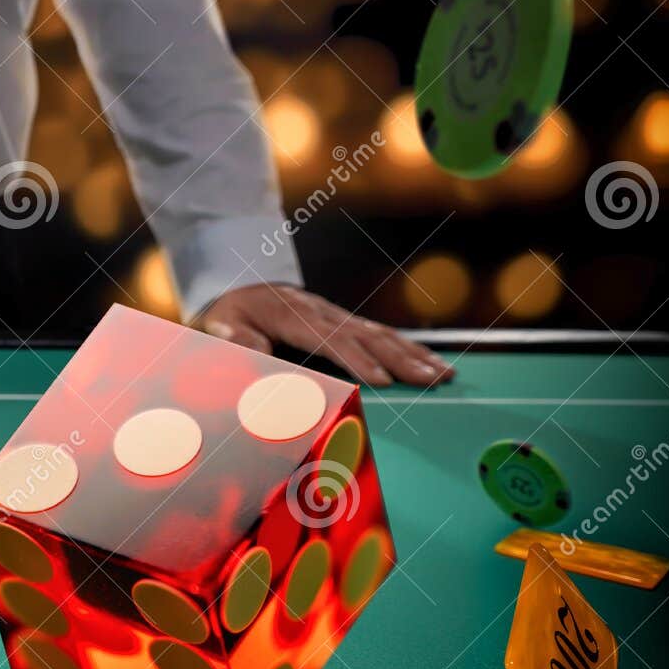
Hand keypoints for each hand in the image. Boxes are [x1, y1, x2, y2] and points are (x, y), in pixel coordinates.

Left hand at [196, 283, 453, 387]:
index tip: (382, 380)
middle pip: (367, 337)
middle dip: (402, 360)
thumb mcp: (223, 325)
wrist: (241, 287)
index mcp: (293, 317)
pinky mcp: (346, 323)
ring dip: (415, 356)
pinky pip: (382, 335)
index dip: (358, 360)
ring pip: (382, 335)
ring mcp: (338, 317)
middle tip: (431, 381)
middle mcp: (323, 314)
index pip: (331, 339)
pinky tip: (433, 363)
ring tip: (445, 375)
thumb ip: (239, 340)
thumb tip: (257, 352)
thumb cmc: (232, 314)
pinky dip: (410, 349)